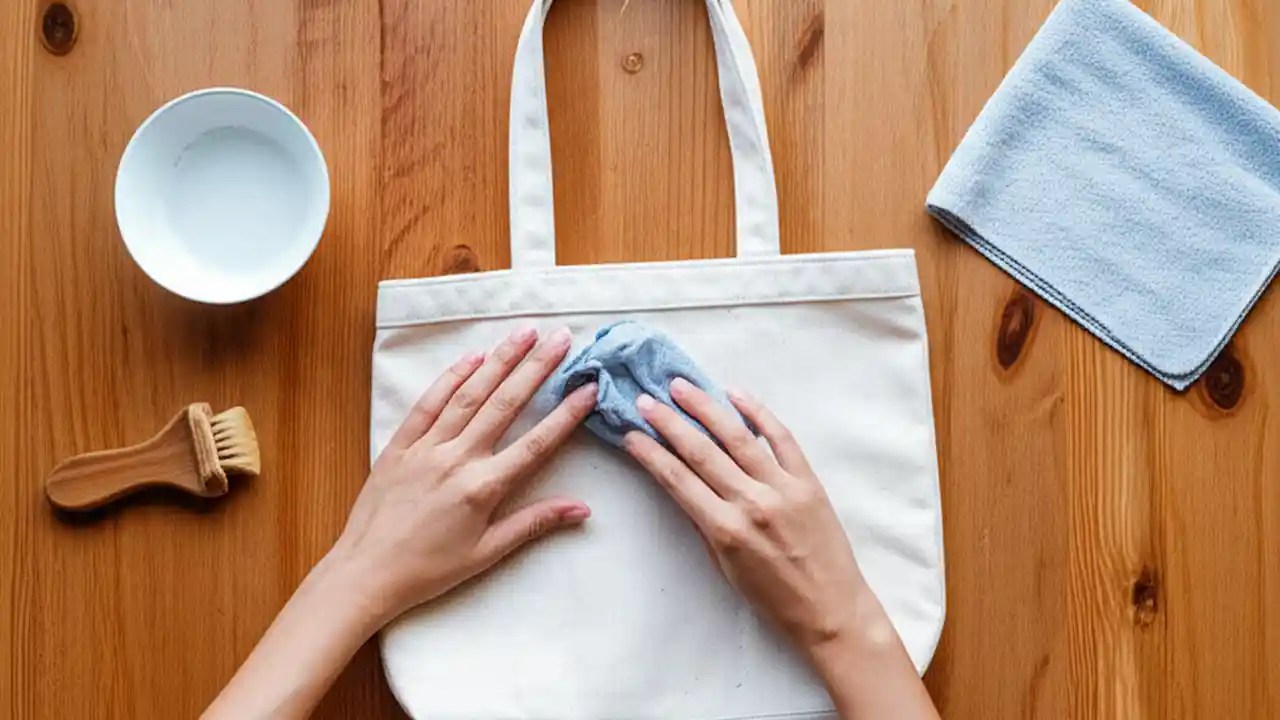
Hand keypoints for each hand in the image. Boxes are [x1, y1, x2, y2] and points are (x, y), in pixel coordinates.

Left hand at [333, 325, 596, 623]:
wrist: (366, 573)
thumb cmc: (429, 570)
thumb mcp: (487, 552)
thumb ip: (534, 523)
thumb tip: (582, 508)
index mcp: (482, 489)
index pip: (536, 443)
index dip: (566, 413)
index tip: (589, 387)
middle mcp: (456, 460)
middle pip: (505, 404)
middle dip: (536, 368)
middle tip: (561, 339)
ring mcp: (426, 448)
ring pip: (469, 394)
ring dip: (499, 360)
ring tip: (524, 333)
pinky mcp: (399, 445)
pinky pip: (429, 404)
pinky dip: (452, 378)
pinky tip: (473, 358)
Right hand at [623, 378, 870, 652]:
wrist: (830, 610)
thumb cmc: (773, 597)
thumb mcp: (724, 567)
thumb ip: (703, 523)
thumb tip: (681, 484)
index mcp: (725, 529)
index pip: (677, 479)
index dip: (650, 453)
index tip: (630, 433)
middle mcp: (751, 503)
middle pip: (701, 451)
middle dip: (668, 422)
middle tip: (645, 400)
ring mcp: (783, 488)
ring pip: (737, 436)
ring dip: (705, 407)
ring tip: (681, 386)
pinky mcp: (808, 481)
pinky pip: (781, 438)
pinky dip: (758, 414)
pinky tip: (735, 395)